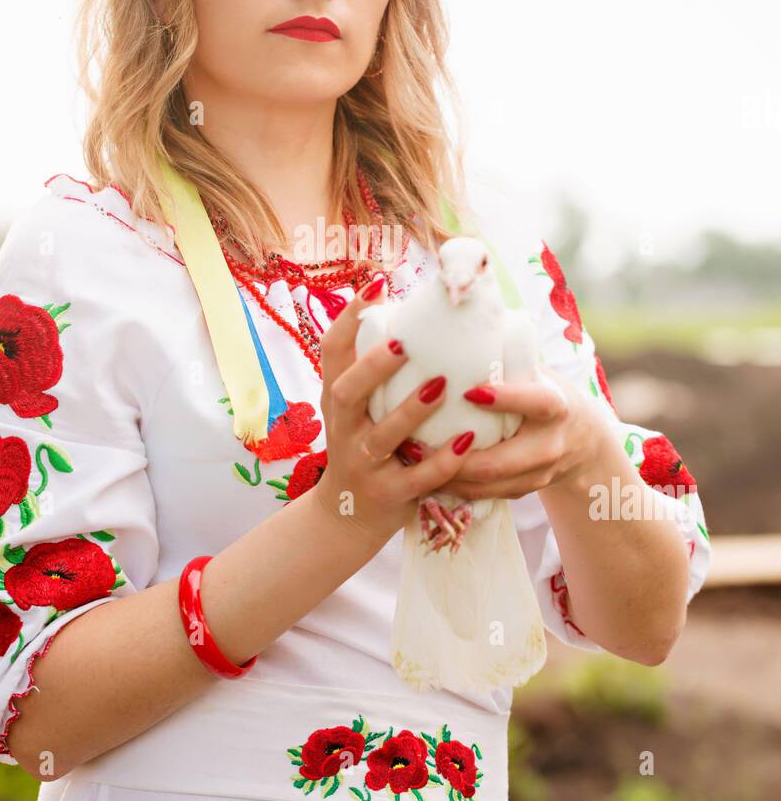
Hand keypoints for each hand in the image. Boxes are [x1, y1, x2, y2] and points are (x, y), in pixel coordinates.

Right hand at [312, 277, 475, 543]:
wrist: (347, 516)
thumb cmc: (362, 445)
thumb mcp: (356, 409)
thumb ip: (373, 371)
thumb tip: (407, 310)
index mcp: (336, 399)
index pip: (332, 351)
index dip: (349, 318)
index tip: (376, 284)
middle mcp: (344, 429)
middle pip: (347, 393)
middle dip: (374, 367)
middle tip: (404, 342)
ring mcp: (363, 463)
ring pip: (382, 437)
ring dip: (410, 411)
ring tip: (441, 386)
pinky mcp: (390, 494)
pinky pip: (417, 478)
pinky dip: (442, 461)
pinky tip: (468, 441)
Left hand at [406, 369, 615, 502]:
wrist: (584, 442)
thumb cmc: (546, 394)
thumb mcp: (539, 373)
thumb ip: (507, 357)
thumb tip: (454, 317)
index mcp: (556, 407)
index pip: (534, 402)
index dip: (504, 399)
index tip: (468, 391)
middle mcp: (549, 445)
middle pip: (500, 461)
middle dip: (454, 456)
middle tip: (412, 441)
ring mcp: (537, 474)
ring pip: (486, 485)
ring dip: (444, 475)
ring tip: (407, 458)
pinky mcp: (522, 492)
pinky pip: (483, 495)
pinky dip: (451, 486)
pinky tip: (421, 475)